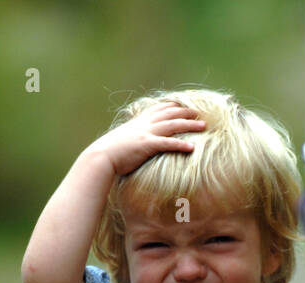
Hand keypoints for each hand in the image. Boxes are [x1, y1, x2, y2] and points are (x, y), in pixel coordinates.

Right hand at [88, 100, 205, 178]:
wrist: (102, 156)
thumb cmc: (111, 152)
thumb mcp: (123, 139)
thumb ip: (133, 136)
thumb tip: (136, 141)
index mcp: (140, 121)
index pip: (160, 109)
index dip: (173, 106)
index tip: (184, 105)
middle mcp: (145, 124)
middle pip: (170, 114)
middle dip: (186, 112)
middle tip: (200, 113)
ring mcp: (146, 133)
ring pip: (172, 125)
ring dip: (189, 125)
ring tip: (203, 126)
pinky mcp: (147, 145)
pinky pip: (167, 143)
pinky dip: (180, 144)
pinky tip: (191, 147)